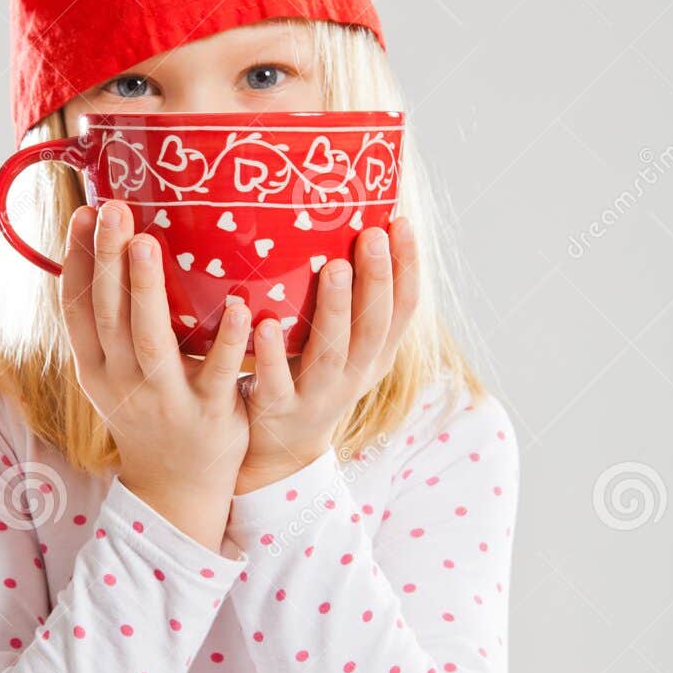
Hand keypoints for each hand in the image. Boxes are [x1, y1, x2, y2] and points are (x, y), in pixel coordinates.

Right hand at [61, 200, 249, 551]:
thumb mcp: (115, 375)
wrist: (176, 489)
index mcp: (95, 367)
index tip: (81, 212)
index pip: (76, 308)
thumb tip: (112, 252)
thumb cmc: (150, 413)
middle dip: (107, 259)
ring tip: (148, 242)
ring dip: (147, 290)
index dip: (75, 260)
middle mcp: (122, 381)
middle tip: (113, 209)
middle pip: (109, 315)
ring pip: (152, 340)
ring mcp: (165, 398)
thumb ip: (112, 327)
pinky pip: (218, 372)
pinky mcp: (209, 413)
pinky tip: (240, 306)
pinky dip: (226, 339)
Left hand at [234, 219, 418, 494]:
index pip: (404, 308)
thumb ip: (348, 298)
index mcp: (375, 354)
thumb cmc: (308, 374)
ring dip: (336, 309)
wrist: (281, 449)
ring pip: (332, 352)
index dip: (408, 267)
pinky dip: (272, 354)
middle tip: (372, 235)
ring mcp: (319, 395)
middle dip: (377, 279)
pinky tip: (263, 324)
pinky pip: (277, 381)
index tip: (402, 222)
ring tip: (334, 268)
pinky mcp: (280, 409)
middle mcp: (355, 374)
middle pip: (374, 326)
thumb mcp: (341, 342)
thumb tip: (348, 222)